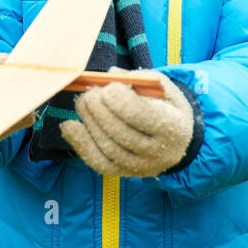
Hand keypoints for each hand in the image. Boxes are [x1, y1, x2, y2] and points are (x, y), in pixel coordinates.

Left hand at [59, 66, 196, 176]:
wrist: (179, 142)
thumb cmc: (166, 108)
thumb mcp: (163, 89)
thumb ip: (140, 79)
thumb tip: (110, 75)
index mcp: (172, 127)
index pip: (140, 114)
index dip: (118, 99)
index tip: (109, 86)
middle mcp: (158, 152)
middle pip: (120, 132)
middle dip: (98, 108)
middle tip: (90, 92)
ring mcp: (140, 166)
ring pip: (107, 147)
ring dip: (88, 121)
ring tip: (83, 102)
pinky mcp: (123, 173)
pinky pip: (98, 161)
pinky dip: (80, 143)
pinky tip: (69, 126)